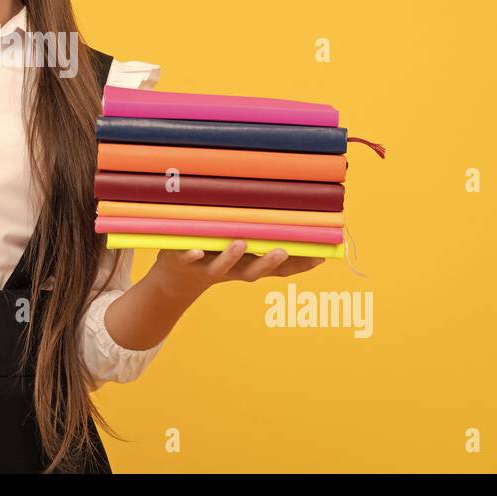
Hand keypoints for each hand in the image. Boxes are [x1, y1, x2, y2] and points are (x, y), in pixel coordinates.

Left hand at [150, 240, 325, 302]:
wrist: (176, 280)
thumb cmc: (215, 256)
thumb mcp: (241, 250)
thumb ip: (263, 235)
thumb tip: (295, 215)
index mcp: (248, 266)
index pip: (277, 270)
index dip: (298, 265)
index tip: (320, 257)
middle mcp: (230, 270)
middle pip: (252, 271)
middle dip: (268, 262)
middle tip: (284, 251)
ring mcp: (206, 266)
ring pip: (221, 267)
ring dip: (231, 257)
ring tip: (241, 244)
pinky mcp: (181, 260)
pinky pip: (186, 258)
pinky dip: (191, 255)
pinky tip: (195, 251)